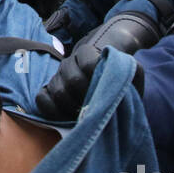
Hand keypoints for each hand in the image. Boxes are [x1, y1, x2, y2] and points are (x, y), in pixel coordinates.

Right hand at [35, 11, 159, 118]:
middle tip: (97, 108)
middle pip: (72, 79)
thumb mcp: (132, 73)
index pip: (88, 63)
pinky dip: (52, 110)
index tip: (106, 90)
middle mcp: (69, 63)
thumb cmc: (119, 77)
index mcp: (87, 53)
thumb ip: (132, 74)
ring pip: (57, 90)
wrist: (104, 76)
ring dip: (72, 108)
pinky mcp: (48, 90)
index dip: (97, 77)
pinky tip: (67, 119)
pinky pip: (41, 99)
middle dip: (86, 97)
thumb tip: (125, 85)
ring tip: (85, 116)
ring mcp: (57, 76)